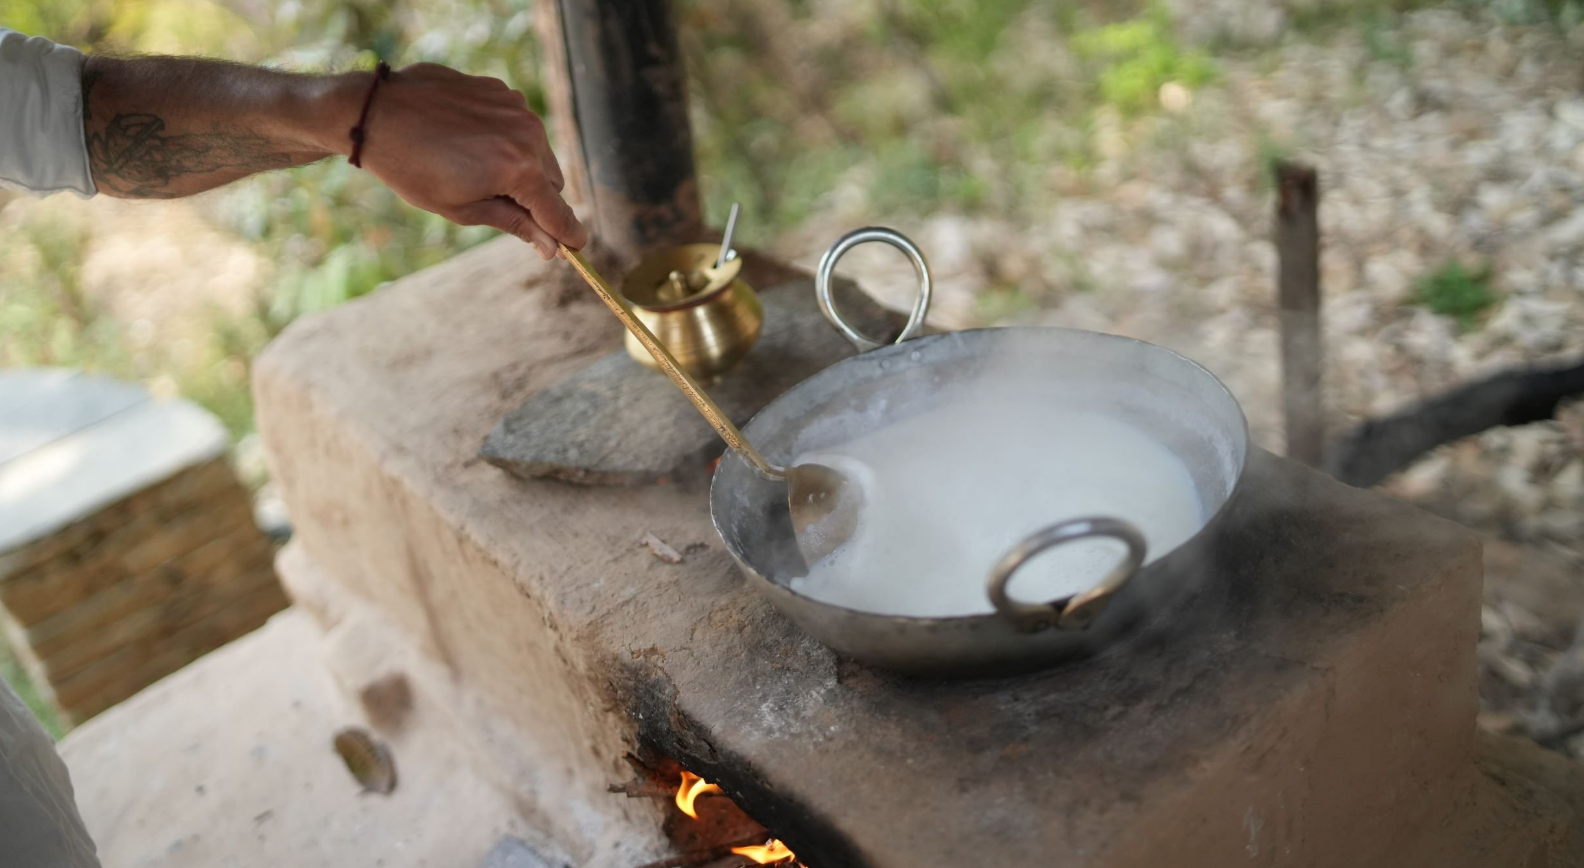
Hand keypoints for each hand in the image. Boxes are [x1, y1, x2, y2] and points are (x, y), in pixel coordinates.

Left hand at [347, 63, 587, 258]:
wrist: (375, 113)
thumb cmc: (412, 168)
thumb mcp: (462, 208)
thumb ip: (515, 224)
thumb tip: (550, 247)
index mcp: (519, 170)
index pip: (557, 212)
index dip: (567, 234)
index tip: (576, 248)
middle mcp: (527, 135)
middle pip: (553, 182)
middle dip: (536, 199)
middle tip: (498, 205)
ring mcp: (515, 108)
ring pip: (539, 152)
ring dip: (521, 168)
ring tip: (475, 168)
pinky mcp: (501, 91)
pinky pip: (519, 125)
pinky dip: (506, 140)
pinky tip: (469, 141)